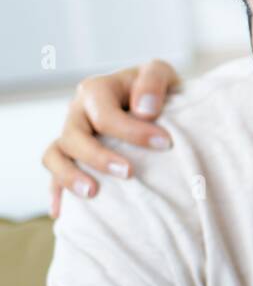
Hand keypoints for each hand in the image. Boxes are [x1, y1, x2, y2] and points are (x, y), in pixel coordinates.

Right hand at [42, 60, 179, 216]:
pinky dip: (56, 193)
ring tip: (93, 193)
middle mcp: (77, 113)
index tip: (166, 144)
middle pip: (73, 137)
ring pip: (55, 156)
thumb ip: (153, 81)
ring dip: (69, 176)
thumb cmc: (156, 89)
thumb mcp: (159, 73)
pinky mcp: (71, 157)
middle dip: (100, 157)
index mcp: (96, 90)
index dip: (133, 131)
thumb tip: (145, 110)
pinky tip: (63, 212)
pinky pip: (53, 174)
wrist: (155, 103)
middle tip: (130, 173)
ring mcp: (71, 136)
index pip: (105, 115)